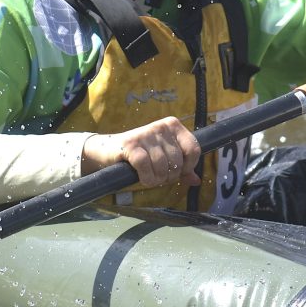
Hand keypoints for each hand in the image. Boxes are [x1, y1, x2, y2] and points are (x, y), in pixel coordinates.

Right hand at [82, 117, 201, 188]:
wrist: (109, 150)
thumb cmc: (141, 154)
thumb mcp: (163, 157)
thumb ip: (181, 167)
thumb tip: (196, 181)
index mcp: (173, 125)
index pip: (193, 149)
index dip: (188, 167)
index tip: (177, 172)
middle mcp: (161, 126)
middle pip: (177, 161)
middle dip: (169, 176)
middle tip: (158, 176)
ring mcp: (145, 134)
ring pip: (162, 166)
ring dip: (156, 179)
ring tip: (149, 177)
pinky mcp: (131, 144)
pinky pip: (145, 166)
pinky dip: (146, 178)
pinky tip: (142, 177)